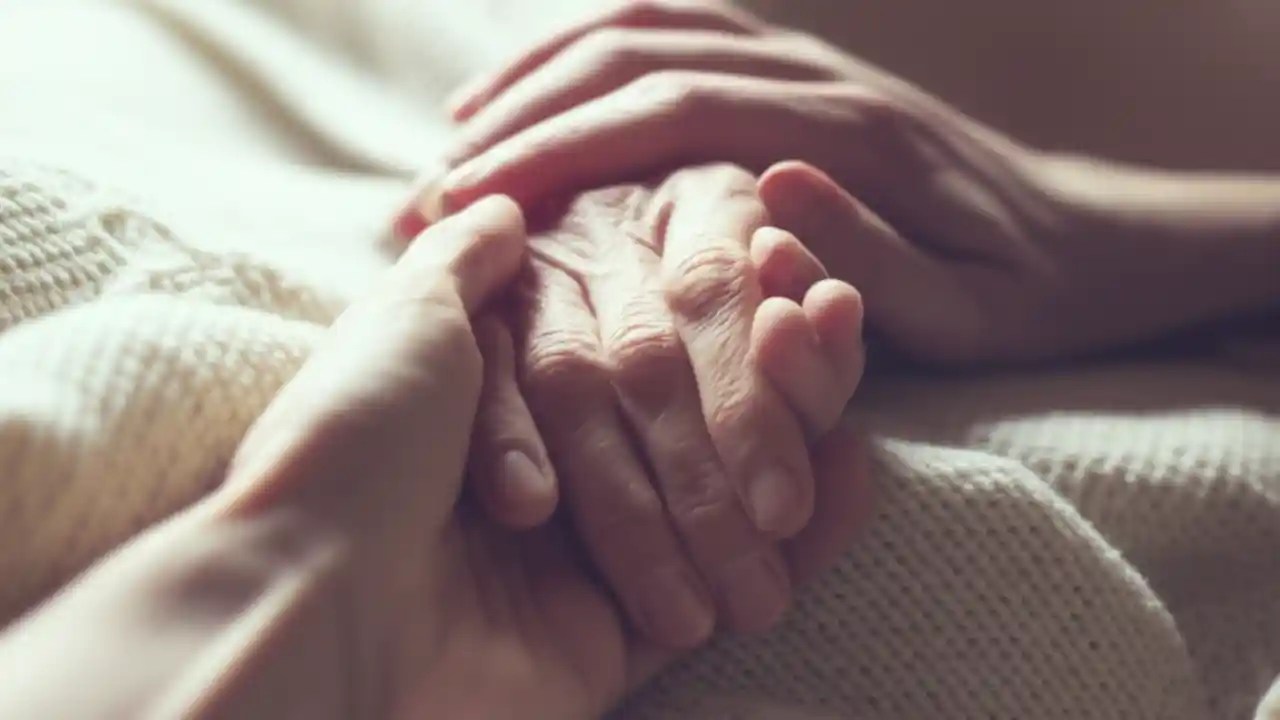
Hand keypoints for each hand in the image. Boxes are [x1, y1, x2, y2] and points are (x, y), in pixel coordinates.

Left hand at [211, 195, 872, 718]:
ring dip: (793, 440)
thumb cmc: (354, 444)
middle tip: (820, 322)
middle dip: (762, 377)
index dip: (711, 301)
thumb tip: (496, 196)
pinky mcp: (614, 643)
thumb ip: (466, 260)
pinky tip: (859, 474)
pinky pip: (729, 588)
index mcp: (503, 393)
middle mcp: (551, 471)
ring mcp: (587, 559)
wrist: (308, 607)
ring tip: (849, 380)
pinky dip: (806, 544)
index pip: (641, 336)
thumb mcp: (407, 319)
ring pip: (723, 498)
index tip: (774, 258)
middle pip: (689, 417)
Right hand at [435, 0, 1205, 364]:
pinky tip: (548, 92)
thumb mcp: (965, 311)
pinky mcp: (801, 73)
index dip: (560, 151)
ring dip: (547, 72)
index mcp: (848, 137)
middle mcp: (817, 77)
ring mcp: (809, 62)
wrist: (1088, 243)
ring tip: (459, 134)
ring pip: (651, 31)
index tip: (469, 201)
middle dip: (524, 117)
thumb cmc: (1022, 296)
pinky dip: (599, 54)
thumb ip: (869, 257)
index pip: (672, 116)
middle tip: (432, 185)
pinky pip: (684, 34)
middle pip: (641, 60)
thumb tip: (766, 191)